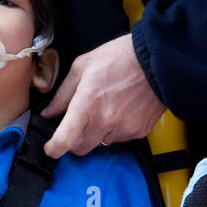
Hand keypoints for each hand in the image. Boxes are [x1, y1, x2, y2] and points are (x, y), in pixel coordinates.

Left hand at [38, 33, 166, 158]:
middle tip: (77, 125)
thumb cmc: (120, 58)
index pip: (65, 140)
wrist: (157, 60)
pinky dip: (114, 130)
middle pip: (81, 148)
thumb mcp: (83, 66)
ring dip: (96, 133)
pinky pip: (119, 139)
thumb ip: (63, 93)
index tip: (51, 148)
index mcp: (87, 103)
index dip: (54, 148)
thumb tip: (50, 112)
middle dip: (74, 140)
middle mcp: (105, 120)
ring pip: (101, 144)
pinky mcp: (138, 132)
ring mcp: (123, 128)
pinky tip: (120, 110)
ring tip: (104, 109)